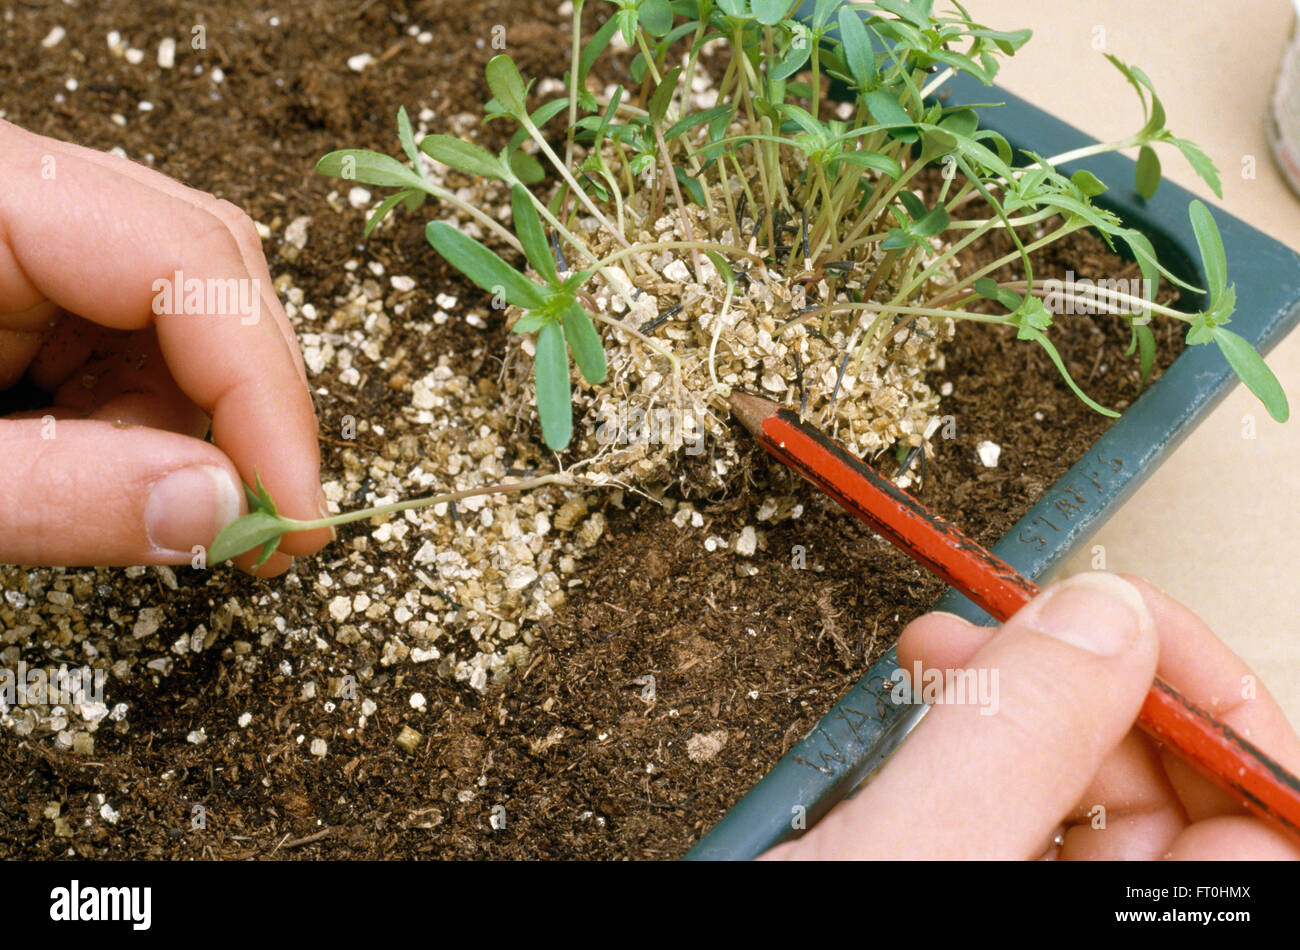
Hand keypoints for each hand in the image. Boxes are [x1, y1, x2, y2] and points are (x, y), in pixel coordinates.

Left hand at [0, 120, 329, 574]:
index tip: (296, 514)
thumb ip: (57, 493)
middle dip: (251, 411)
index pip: (187, 262)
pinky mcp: (34, 285)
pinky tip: (117, 474)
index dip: (266, 393)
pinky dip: (152, 426)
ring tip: (161, 509)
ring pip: (188, 315)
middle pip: (210, 273)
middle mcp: (24, 198)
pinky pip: (139, 342)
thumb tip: (221, 510)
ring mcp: (33, 236)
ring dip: (198, 427)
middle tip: (266, 528)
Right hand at [763, 572, 1299, 859]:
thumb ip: (1014, 742)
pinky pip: (1011, 821)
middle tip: (1023, 631)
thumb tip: (1104, 626)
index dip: (1220, 719)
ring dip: (1029, 708)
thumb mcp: (902, 867)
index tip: (1138, 632)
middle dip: (1099, 693)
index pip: (1272, 835)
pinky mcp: (966, 899)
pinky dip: (976, 749)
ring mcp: (1035, 935)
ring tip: (955, 657)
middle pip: (1182, 811)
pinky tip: (935, 713)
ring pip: (1090, 809)